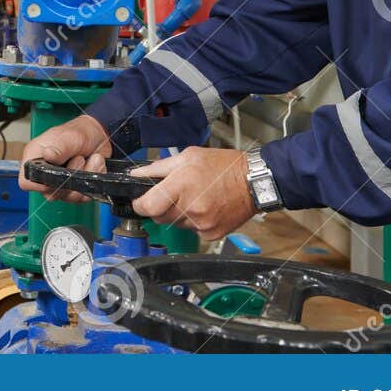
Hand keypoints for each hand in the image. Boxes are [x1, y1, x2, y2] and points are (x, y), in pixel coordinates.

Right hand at [18, 115, 113, 200]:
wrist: (98, 135)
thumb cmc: (78, 132)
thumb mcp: (68, 136)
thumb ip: (59, 147)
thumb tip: (48, 155)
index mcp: (35, 157)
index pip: (26, 181)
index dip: (39, 183)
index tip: (56, 173)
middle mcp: (45, 173)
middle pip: (49, 193)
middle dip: (69, 178)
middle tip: (79, 158)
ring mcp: (60, 183)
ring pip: (68, 197)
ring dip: (83, 179)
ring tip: (90, 159)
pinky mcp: (75, 188)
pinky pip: (83, 197)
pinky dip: (92, 182)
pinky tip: (94, 166)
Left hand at [130, 147, 254, 241]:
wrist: (254, 182)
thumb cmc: (224, 166)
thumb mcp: (188, 156)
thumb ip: (159, 167)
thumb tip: (136, 174)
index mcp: (182, 185)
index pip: (147, 206)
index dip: (139, 204)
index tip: (140, 201)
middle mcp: (191, 207)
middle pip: (158, 217)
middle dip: (160, 207)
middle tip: (174, 193)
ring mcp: (201, 223)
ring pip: (174, 224)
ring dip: (177, 213)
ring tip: (194, 197)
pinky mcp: (210, 234)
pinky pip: (191, 231)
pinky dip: (193, 221)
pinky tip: (204, 207)